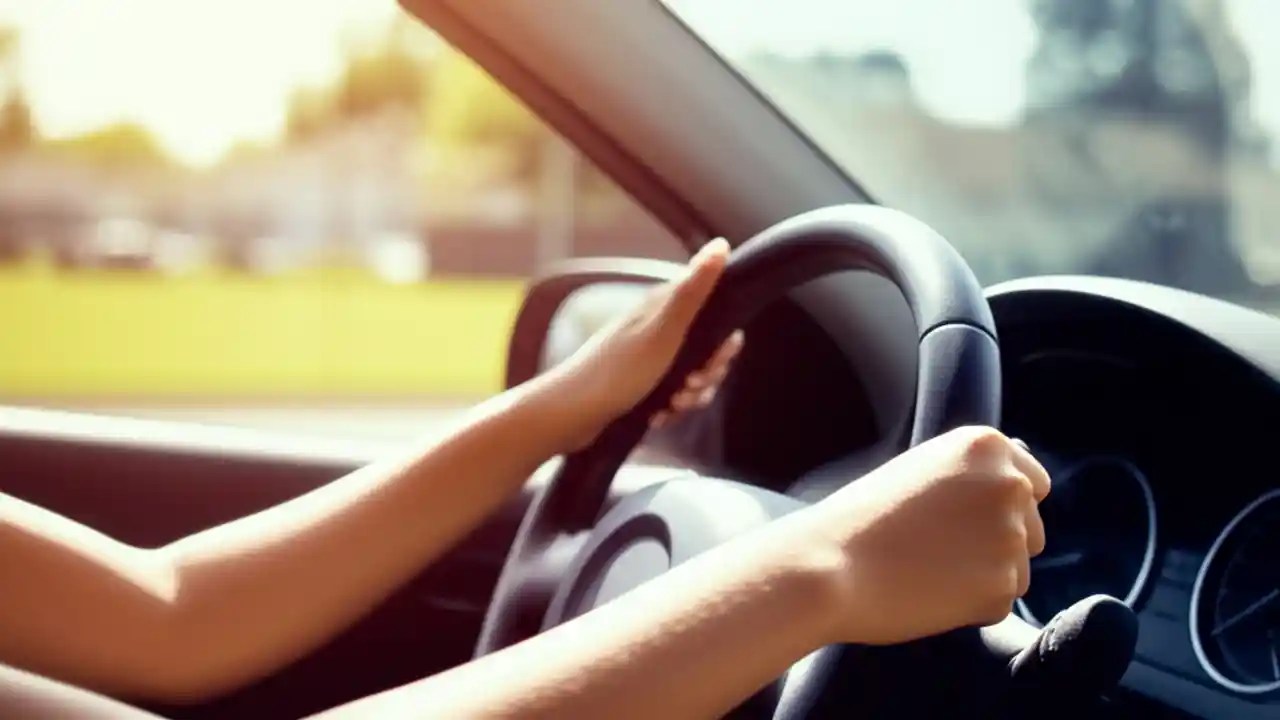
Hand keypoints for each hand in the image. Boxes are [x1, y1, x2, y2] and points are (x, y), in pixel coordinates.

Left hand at [549, 239, 743, 450]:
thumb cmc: (618, 371)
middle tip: (689, 385)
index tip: (716, 356)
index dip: (722, 338)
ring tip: (671, 405)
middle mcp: (657, 328)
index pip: (713, 310)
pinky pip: (673, 396)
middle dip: (707, 375)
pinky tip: (657, 416)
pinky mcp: (642, 383)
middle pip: (706, 350)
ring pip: (692, 377)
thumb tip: (721, 244)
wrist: (570, 413)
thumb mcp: (663, 331)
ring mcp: (649, 357)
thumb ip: (693, 290)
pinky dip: (671, 409)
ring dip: (690, 397)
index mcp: (663, 309)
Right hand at [797, 426, 1050, 644]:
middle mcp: (1008, 485)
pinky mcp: (1002, 588)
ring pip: (1018, 568)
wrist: (827, 567)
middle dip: (997, 543)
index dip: (996, 508)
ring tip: (926, 569)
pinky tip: (926, 592)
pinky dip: (970, 606)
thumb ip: (971, 474)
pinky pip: (999, 602)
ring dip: (984, 575)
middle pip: (1033, 528)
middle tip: (936, 549)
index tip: (961, 522)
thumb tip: (1021, 485)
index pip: (1032, 483)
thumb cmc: (861, 519)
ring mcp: (1010, 538)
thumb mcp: (919, 470)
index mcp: (986, 446)